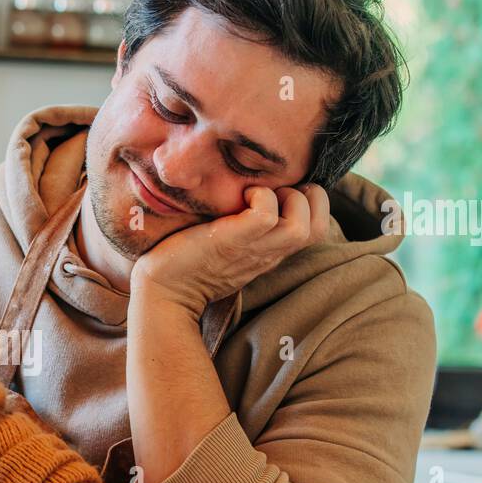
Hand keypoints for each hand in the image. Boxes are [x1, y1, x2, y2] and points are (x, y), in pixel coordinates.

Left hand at [130, 184, 330, 317]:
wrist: (163, 291)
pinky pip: (265, 215)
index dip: (313, 205)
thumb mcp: (231, 245)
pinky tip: (239, 197)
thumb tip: (251, 194)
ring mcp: (252, 249)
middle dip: (310, 199)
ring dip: (288, 199)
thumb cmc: (189, 264)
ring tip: (259, 195)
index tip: (285, 192)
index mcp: (270, 253)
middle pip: (318, 228)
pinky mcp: (231, 240)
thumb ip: (248, 227)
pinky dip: (259, 198)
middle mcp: (268, 253)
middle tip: (277, 191)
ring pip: (302, 225)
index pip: (317, 230)